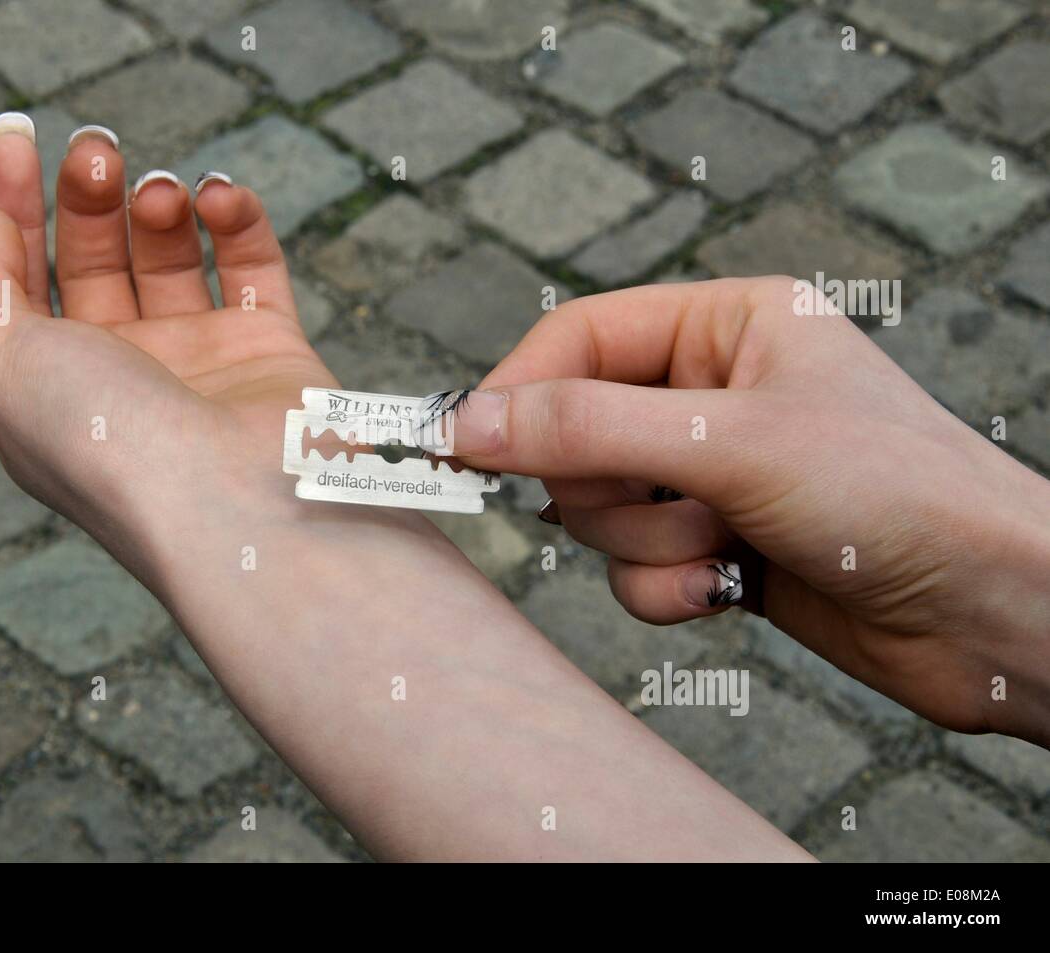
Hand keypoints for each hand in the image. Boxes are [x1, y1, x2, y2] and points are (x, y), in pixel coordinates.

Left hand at [0, 121, 337, 573]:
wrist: (236, 504)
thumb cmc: (109, 444)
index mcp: (48, 388)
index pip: (19, 278)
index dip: (10, 205)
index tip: (16, 136)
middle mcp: (122, 376)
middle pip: (95, 258)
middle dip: (87, 194)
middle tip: (98, 151)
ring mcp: (200, 362)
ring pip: (170, 255)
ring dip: (157, 202)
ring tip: (158, 193)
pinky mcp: (272, 349)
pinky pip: (252, 264)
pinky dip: (234, 216)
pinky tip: (217, 196)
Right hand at [428, 278, 1049, 744]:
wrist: (991, 613)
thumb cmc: (892, 493)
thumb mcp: (726, 444)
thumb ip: (587, 429)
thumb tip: (468, 423)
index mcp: (728, 325)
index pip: (581, 338)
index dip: (519, 390)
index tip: (461, 445)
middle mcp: (714, 393)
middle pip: (578, 432)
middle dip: (614, 486)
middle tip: (674, 500)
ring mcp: (714, 473)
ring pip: (602, 510)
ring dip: (650, 542)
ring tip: (727, 544)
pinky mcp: (718, 545)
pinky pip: (634, 566)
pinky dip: (669, 585)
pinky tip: (733, 587)